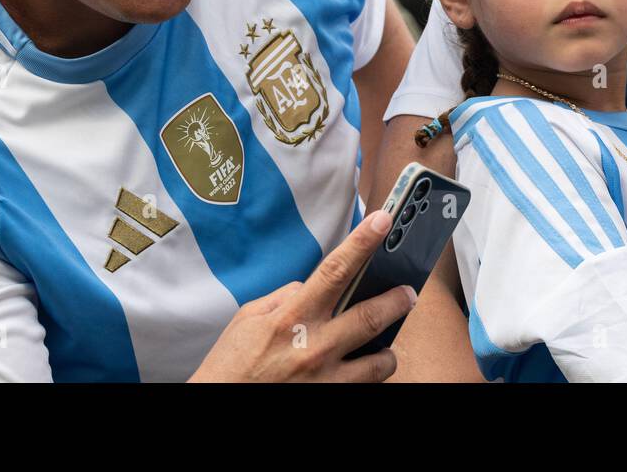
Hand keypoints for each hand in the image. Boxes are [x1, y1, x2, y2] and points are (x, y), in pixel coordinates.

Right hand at [189, 211, 416, 381]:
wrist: (219, 405)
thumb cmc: (230, 365)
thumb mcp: (248, 319)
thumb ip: (284, 298)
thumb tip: (310, 288)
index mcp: (292, 318)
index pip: (334, 270)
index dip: (362, 242)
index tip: (383, 221)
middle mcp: (314, 348)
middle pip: (372, 316)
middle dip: (397, 300)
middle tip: (408, 293)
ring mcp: (326, 380)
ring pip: (379, 362)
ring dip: (387, 350)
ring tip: (384, 344)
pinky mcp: (330, 399)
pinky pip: (364, 386)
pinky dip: (368, 376)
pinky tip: (361, 369)